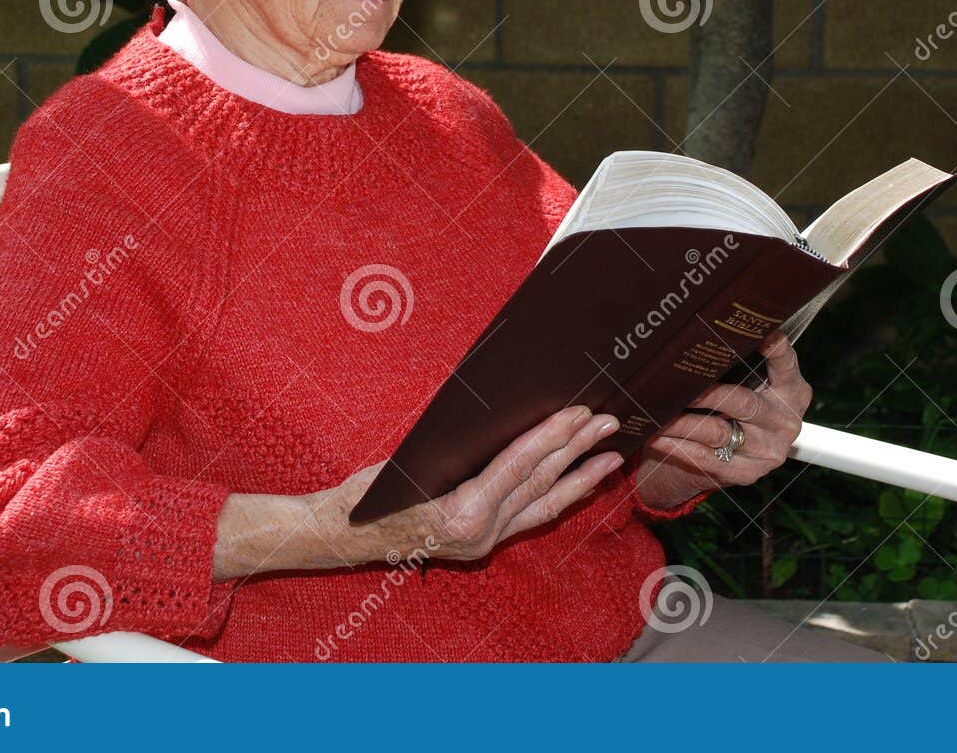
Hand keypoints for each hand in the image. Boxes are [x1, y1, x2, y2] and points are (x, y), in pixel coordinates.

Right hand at [317, 404, 625, 565]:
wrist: (344, 535)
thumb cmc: (372, 492)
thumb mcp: (414, 460)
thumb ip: (462, 447)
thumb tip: (506, 414)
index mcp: (462, 514)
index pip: (517, 466)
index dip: (551, 437)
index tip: (579, 412)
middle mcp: (480, 533)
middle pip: (538, 482)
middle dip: (576, 450)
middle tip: (608, 422)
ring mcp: (485, 542)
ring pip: (543, 503)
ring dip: (580, 475)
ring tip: (612, 453)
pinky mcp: (485, 543)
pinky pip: (531, 516)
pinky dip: (559, 495)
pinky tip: (582, 480)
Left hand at [631, 331, 811, 509]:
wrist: (732, 454)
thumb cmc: (736, 402)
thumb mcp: (750, 381)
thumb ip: (741, 359)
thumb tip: (704, 329)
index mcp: (792, 392)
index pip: (786, 366)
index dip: (776, 351)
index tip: (764, 336)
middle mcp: (784, 422)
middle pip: (742, 402)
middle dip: (705, 393)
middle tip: (674, 382)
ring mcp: (767, 451)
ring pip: (717, 431)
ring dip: (681, 421)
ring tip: (655, 411)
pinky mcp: (745, 473)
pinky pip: (705, 458)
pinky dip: (677, 446)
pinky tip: (656, 436)